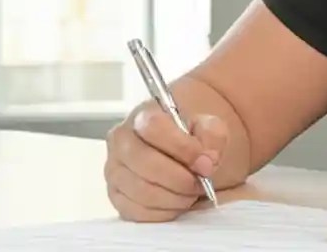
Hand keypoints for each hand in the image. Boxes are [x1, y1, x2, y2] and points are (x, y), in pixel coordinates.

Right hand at [104, 104, 228, 221]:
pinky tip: (177, 203)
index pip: (154, 127)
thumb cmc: (189, 140)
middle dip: (180, 179)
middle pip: (146, 162)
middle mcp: (122, 140)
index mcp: (143, 115)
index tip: (204, 163)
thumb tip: (206, 161)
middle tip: (201, 183)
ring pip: (142, 190)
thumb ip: (212, 136)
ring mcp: (115, 169)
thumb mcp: (208, 128)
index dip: (182, 148)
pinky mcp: (117, 196)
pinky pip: (138, 211)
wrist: (178, 156)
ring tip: (191, 193)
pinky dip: (164, 211)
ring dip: (174, 197)